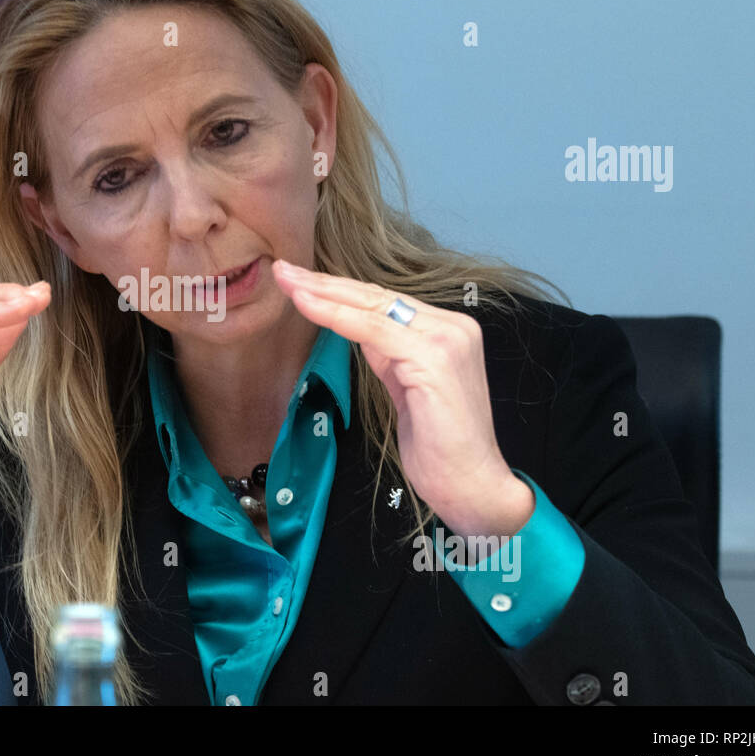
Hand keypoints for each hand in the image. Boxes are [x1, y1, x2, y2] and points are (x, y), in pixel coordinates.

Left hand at [270, 259, 531, 538]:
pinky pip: (372, 331)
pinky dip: (336, 317)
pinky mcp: (433, 358)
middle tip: (283, 270)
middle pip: (375, 297)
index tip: (301, 282)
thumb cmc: (440, 447)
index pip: (384, 302)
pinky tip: (307, 306)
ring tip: (288, 282)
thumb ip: (388, 354)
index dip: (340, 290)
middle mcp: (452, 326)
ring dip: (323, 293)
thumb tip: (359, 329)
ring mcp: (446, 339)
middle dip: (325, 282)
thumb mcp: (406, 387)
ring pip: (371, 308)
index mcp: (449, 330)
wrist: (470, 485)